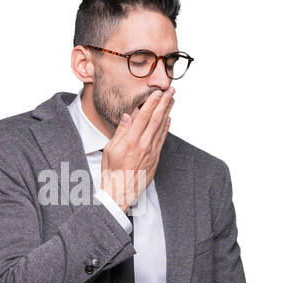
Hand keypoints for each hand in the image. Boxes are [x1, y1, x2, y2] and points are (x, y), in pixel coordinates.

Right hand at [101, 87, 173, 212]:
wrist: (121, 191)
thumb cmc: (112, 170)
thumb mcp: (110, 149)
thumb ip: (121, 132)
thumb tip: (129, 116)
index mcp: (131, 141)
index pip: (144, 117)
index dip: (152, 103)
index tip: (158, 92)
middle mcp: (144, 145)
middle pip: (157, 120)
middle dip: (164, 103)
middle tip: (171, 91)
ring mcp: (151, 152)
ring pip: (162, 128)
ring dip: (168, 112)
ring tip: (172, 100)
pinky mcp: (155, 158)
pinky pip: (162, 139)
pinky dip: (166, 128)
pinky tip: (169, 119)